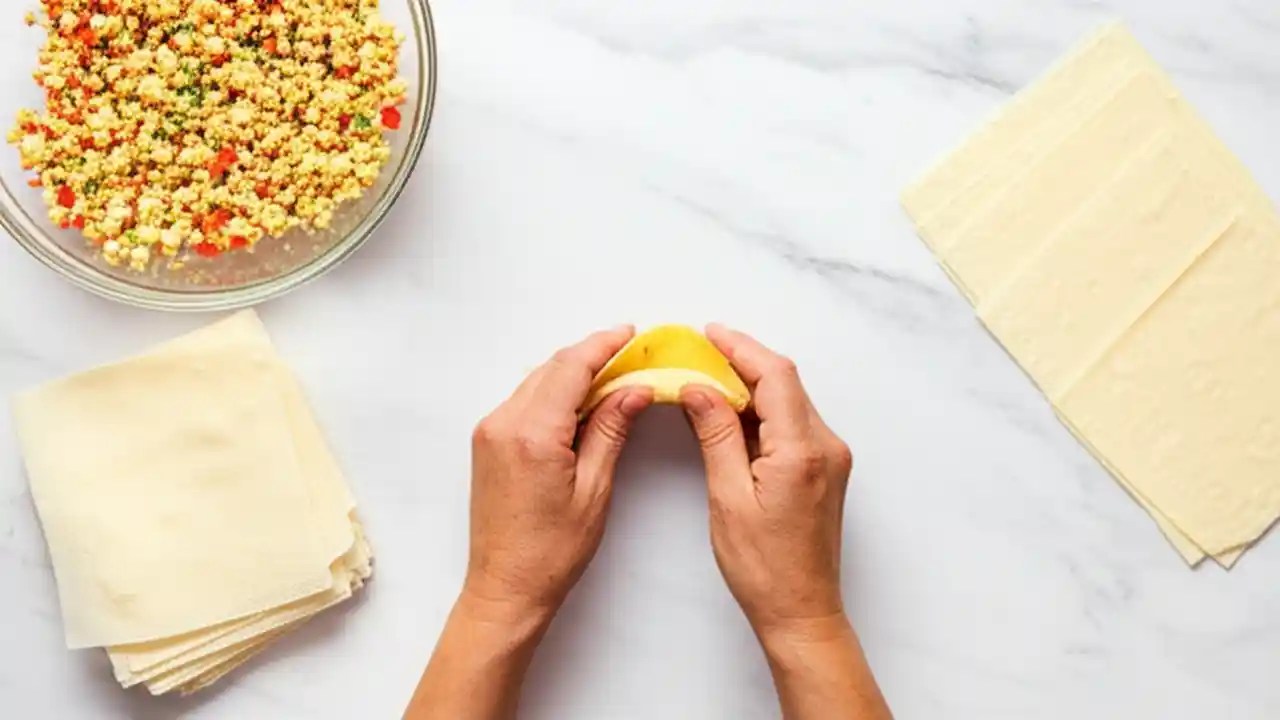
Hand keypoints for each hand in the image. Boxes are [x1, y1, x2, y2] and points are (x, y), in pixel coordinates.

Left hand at [463, 326, 653, 624]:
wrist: (505, 588)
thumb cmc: (550, 552)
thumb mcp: (594, 489)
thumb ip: (611, 430)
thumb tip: (633, 389)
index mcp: (532, 435)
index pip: (571, 368)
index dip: (603, 346)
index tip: (630, 334)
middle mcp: (503, 424)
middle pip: (552, 368)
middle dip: (591, 356)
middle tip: (630, 355)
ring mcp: (490, 431)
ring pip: (537, 381)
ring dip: (572, 373)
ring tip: (612, 378)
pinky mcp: (487, 442)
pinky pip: (524, 401)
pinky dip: (553, 393)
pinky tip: (580, 404)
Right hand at [680, 325, 852, 638]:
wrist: (801, 611)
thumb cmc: (764, 568)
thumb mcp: (728, 498)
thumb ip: (716, 435)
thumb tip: (698, 388)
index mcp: (802, 451)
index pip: (775, 376)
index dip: (741, 347)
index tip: (708, 333)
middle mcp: (825, 447)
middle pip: (785, 383)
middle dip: (742, 361)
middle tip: (699, 352)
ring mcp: (830, 458)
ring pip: (789, 402)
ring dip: (751, 386)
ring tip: (707, 378)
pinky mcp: (824, 470)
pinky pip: (792, 424)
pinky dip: (762, 412)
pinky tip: (731, 414)